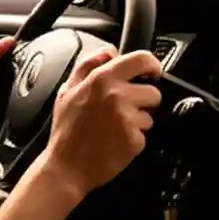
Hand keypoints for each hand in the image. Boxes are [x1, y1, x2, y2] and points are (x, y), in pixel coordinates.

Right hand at [39, 47, 162, 197]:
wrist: (66, 168)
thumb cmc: (66, 130)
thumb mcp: (68, 89)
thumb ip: (89, 65)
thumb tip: (111, 51)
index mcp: (101, 79)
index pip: (142, 59)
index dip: (151, 64)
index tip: (151, 72)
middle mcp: (116, 95)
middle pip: (153, 90)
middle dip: (144, 99)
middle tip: (127, 108)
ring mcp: (127, 119)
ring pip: (150, 114)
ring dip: (138, 121)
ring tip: (115, 128)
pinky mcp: (134, 140)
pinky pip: (144, 134)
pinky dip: (133, 139)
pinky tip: (115, 141)